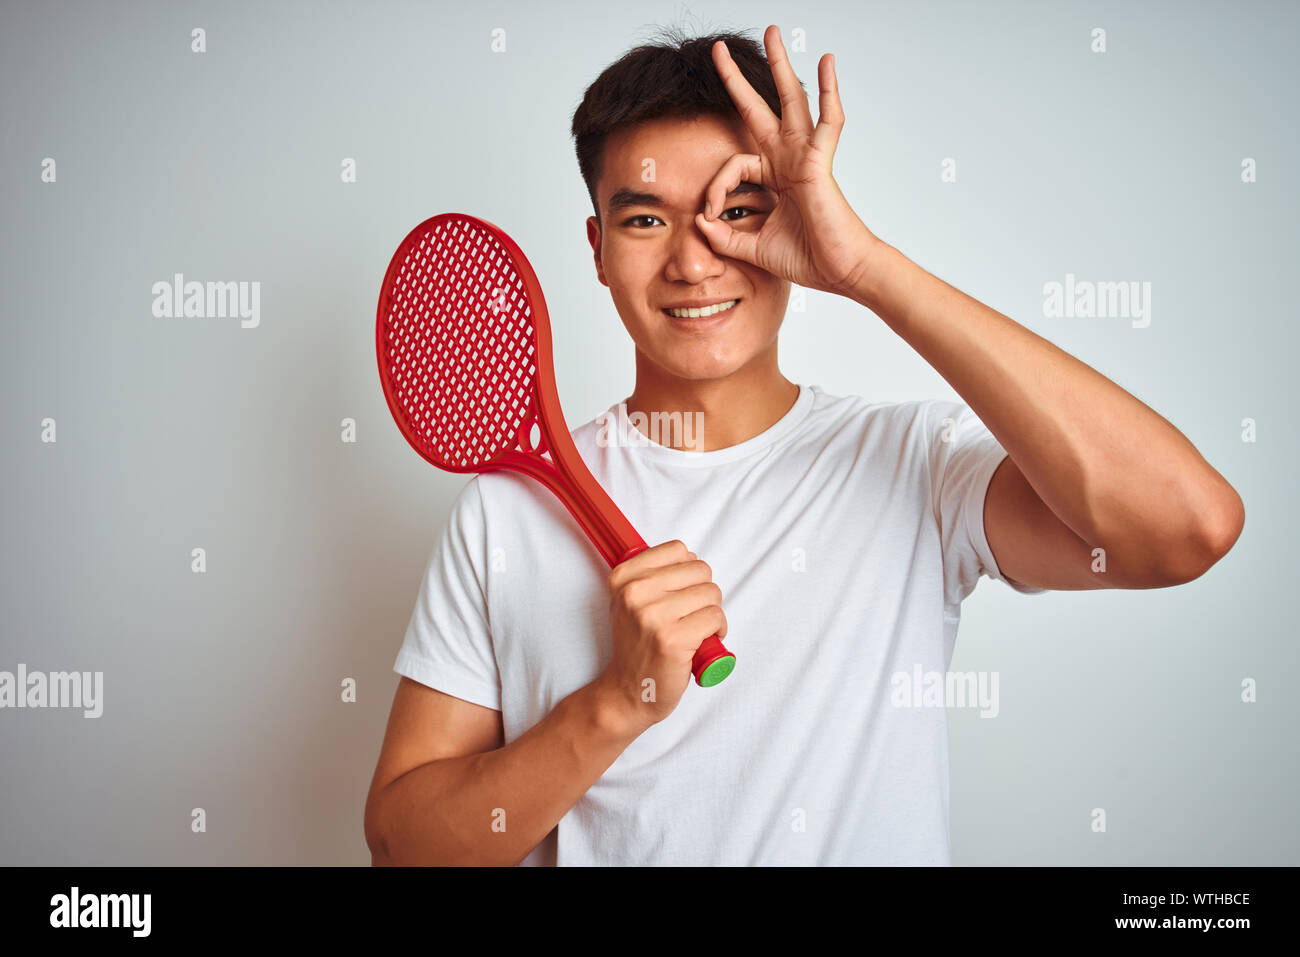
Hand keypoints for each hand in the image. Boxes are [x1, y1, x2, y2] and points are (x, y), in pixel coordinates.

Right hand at [596, 540, 727, 731]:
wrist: (628, 691)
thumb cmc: (638, 646)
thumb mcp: (630, 602)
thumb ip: (653, 575)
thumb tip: (690, 557)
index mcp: (623, 577)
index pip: (678, 549)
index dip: (688, 572)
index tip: (682, 593)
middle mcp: (634, 593)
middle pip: (700, 570)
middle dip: (704, 594)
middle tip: (691, 615)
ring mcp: (652, 616)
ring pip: (711, 593)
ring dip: (712, 613)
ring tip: (696, 630)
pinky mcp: (673, 639)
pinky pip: (716, 618)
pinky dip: (718, 631)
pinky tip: (702, 643)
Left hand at [695, 24, 881, 296]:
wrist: (840, 272)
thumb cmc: (808, 259)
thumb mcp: (752, 248)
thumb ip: (724, 236)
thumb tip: (699, 221)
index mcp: (774, 178)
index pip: (734, 164)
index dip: (715, 188)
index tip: (710, 215)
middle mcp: (788, 160)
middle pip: (760, 109)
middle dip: (737, 81)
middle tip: (718, 50)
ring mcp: (805, 157)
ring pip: (791, 100)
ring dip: (780, 66)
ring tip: (772, 33)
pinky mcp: (819, 162)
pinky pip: (828, 120)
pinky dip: (829, 91)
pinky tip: (826, 61)